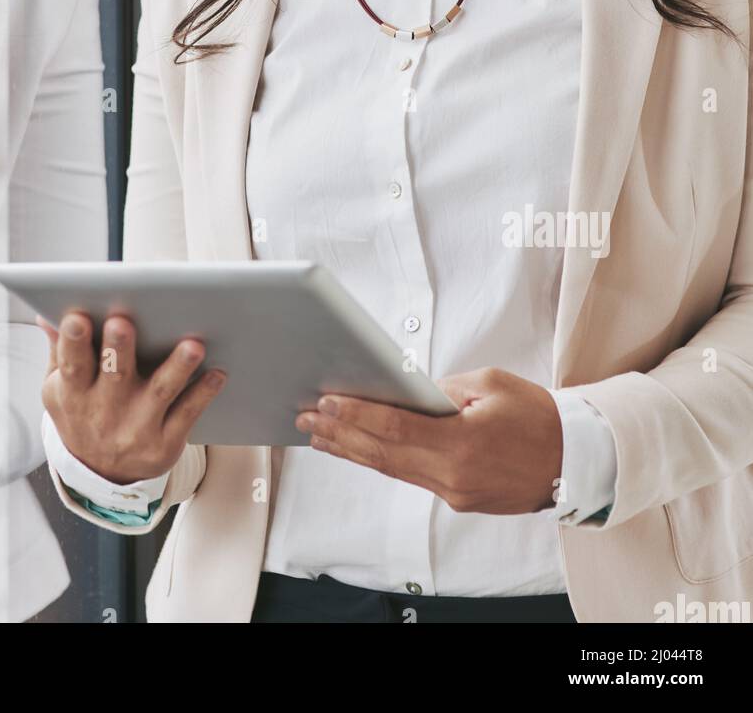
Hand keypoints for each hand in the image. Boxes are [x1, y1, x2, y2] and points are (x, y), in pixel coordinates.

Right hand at [39, 311, 226, 484]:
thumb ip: (60, 350)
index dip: (72, 342)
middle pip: (114, 376)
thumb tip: (46, 315)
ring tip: (193, 345)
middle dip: (118, 349)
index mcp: (74, 394)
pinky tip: (217, 373)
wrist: (103, 474)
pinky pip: (186, 416)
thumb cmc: (83, 413)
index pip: (71, 366)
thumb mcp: (60, 390)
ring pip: (158, 394)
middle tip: (123, 321)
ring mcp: (136, 429)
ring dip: (176, 368)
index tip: (77, 317)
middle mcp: (103, 412)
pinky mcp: (164, 444)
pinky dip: (203, 394)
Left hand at [295, 367, 562, 514]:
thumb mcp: (491, 384)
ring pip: (391, 469)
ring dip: (351, 450)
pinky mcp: (458, 499)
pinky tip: (358, 449)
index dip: (355, 415)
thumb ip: (443, 389)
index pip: (394, 428)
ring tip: (319, 434)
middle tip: (306, 417)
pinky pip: (410, 476)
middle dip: (340, 433)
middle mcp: (453, 475)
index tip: (325, 401)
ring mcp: (454, 493)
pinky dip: (380, 461)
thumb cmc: (538, 415)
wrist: (576, 460)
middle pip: (382, 454)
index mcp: (463, 443)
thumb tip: (405, 392)